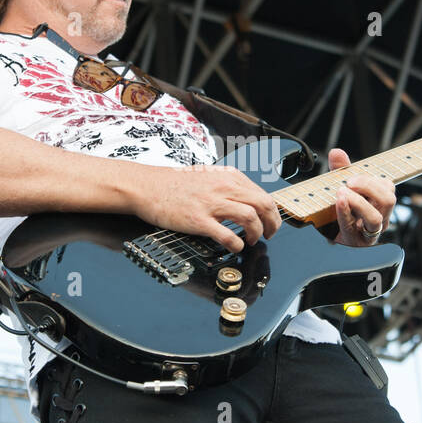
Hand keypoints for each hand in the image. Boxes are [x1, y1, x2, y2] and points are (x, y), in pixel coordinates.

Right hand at [132, 164, 281, 253]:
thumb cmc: (175, 184)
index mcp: (229, 177)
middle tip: (269, 235)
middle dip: (272, 224)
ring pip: (250, 218)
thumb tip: (247, 200)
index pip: (263, 195)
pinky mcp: (199, 220)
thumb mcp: (209, 176)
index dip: (272, 213)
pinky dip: (237, 244)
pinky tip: (235, 247)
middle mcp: (224, 188)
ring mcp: (211, 204)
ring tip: (251, 240)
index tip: (270, 223)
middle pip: (263, 205)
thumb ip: (228, 185)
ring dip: (256, 233)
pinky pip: (227, 235)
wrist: (149, 187)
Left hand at [327, 148, 394, 246]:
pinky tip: (338, 203)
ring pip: (376, 218)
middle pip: (388, 200)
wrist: (327, 238)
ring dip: (358, 202)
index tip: (352, 175)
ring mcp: (368, 233)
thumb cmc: (340, 212)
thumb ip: (340, 170)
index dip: (373, 180)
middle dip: (368, 187)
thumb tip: (336, 152)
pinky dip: (344, 213)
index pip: (388, 188)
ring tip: (341, 193)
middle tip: (349, 182)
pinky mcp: (354, 243)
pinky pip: (352, 228)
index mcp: (379, 204)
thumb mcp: (341, 189)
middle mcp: (379, 219)